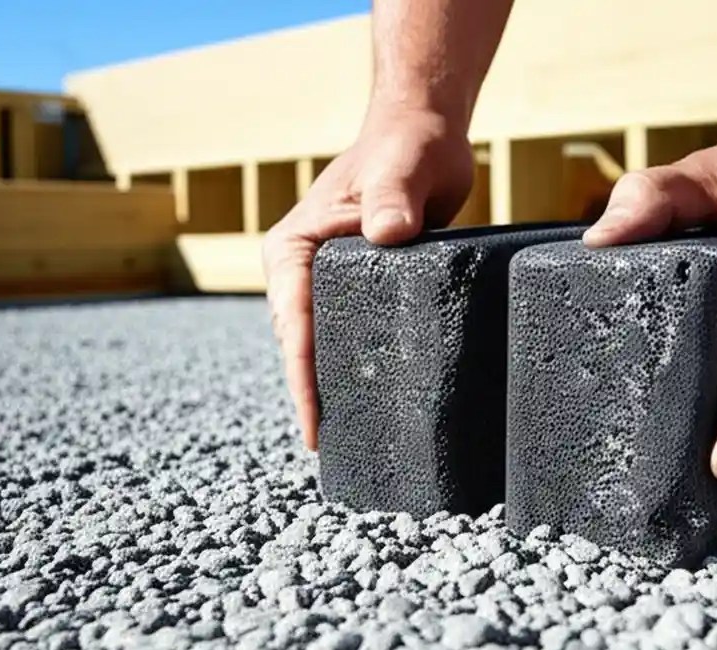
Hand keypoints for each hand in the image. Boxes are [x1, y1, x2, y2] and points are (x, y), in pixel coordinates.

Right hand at [261, 107, 474, 448]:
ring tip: (349, 444)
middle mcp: (299, 270)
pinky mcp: (354, 289)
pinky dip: (354, 368)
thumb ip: (394, 197)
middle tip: (331, 450)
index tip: (313, 425)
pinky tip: (373, 404)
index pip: (293, 323)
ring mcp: (324, 282)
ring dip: (330, 388)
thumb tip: (388, 234)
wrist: (423, 132)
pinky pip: (346, 336)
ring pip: (319, 347)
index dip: (302, 377)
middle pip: (298, 345)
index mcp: (293, 248)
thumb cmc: (408, 144)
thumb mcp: (403, 168)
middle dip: (310, 395)